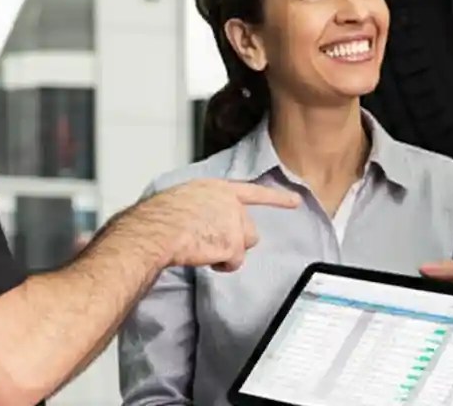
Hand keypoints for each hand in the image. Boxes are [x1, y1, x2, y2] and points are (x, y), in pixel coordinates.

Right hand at [140, 179, 299, 271]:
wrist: (157, 229)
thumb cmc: (160, 217)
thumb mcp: (184, 198)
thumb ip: (204, 206)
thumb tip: (202, 220)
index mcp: (217, 188)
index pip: (253, 192)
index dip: (275, 198)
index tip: (295, 201)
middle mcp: (231, 203)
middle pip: (249, 229)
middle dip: (234, 240)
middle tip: (209, 242)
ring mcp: (235, 222)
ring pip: (244, 246)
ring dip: (228, 252)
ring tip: (202, 248)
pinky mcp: (234, 243)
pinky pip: (234, 262)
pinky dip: (220, 265)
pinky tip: (203, 256)